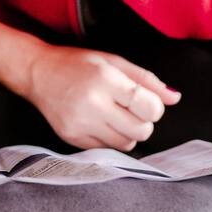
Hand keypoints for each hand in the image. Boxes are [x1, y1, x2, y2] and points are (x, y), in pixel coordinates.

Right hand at [27, 43, 181, 151]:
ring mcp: (80, 124)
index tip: (145, 100)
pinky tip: (100, 122)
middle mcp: (92, 104)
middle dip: (143, 122)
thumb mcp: (113, 61)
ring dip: (128, 132)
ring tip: (114, 115)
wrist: (37, 73)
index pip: (148, 107)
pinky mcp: (72, 138)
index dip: (154, 107)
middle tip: (131, 109)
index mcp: (105, 80)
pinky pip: (106, 149)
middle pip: (141, 130)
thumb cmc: (77, 64)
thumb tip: (174, 98)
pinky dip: (110, 138)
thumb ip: (146, 80)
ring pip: (126, 144)